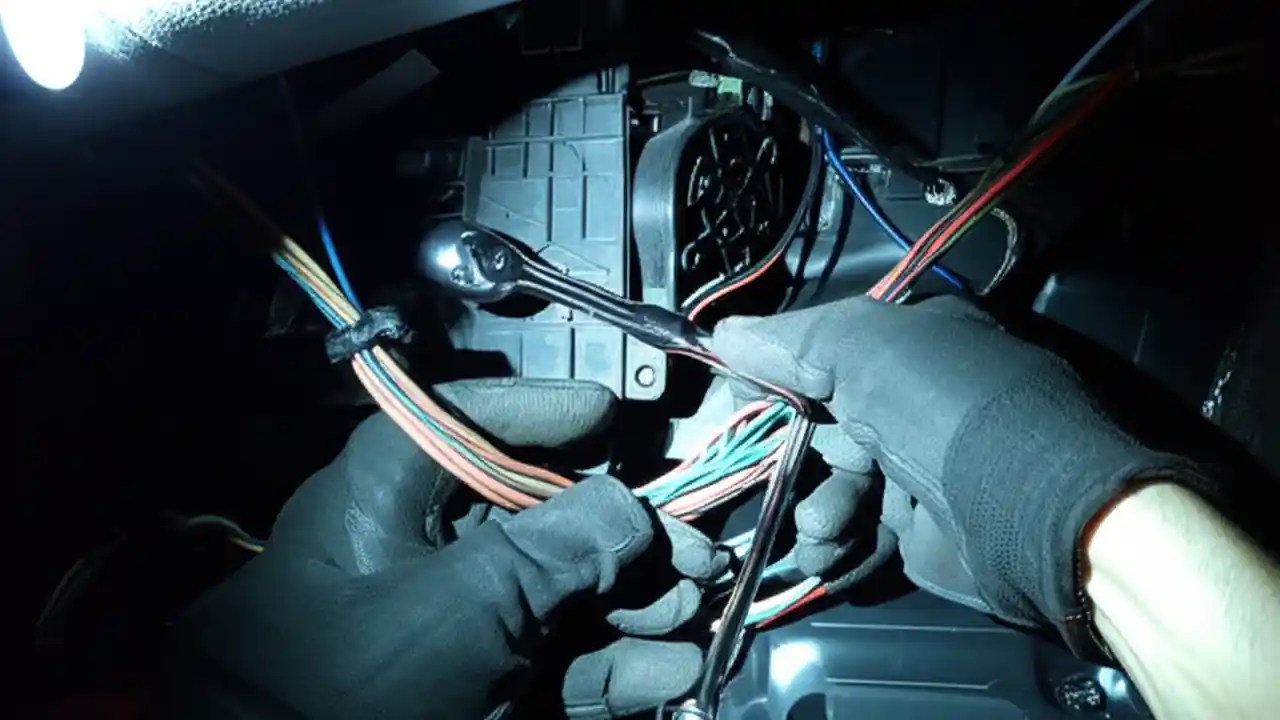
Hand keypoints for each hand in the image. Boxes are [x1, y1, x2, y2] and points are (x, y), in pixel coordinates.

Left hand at [168, 379, 726, 719]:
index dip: (531, 413)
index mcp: (378, 508)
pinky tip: (667, 668)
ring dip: (632, 602)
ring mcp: (451, 634)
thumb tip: (625, 510)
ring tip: (693, 606)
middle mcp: (415, 560)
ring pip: (558, 597)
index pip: (454, 428)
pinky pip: (558, 665)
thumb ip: (551, 553)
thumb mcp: (453, 609)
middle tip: (691, 546)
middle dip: (618, 532)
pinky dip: (616, 667)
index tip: (605, 413)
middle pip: (532, 518)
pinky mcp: (480, 695)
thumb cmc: (337, 696)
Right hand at [710, 297, 1210, 655]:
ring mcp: (923, 467)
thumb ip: (791, 342)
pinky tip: (826, 553)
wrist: (1031, 514)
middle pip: (827, 420)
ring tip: (822, 526)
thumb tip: (725, 335)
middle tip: (766, 466)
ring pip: (840, 483)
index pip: (827, 348)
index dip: (777, 367)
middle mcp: (920, 400)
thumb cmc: (947, 412)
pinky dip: (838, 545)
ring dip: (818, 507)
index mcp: (916, 342)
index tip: (733, 389)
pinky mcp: (923, 529)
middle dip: (791, 449)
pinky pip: (862, 532)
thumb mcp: (862, 351)